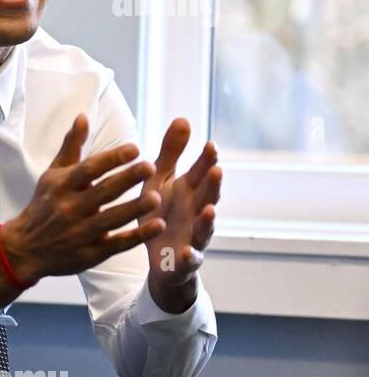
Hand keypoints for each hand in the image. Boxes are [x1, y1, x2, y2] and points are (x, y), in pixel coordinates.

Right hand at [0, 114, 161, 292]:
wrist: (25, 249)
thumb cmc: (44, 206)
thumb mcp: (52, 175)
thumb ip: (71, 146)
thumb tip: (83, 116)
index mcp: (62, 186)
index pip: (88, 170)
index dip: (111, 159)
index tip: (134, 148)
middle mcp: (70, 208)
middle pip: (102, 192)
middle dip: (127, 179)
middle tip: (150, 167)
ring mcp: (81, 233)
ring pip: (112, 219)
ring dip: (134, 208)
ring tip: (155, 197)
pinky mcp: (91, 253)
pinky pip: (117, 244)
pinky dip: (137, 236)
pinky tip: (157, 225)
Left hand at [140, 118, 221, 306]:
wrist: (161, 258)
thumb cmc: (162, 212)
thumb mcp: (160, 181)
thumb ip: (171, 153)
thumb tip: (183, 118)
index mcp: (188, 191)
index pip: (201, 172)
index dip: (207, 160)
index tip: (210, 144)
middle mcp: (196, 212)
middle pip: (208, 197)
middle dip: (213, 185)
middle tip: (216, 170)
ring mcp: (193, 235)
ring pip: (205, 227)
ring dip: (208, 219)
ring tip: (210, 210)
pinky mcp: (184, 259)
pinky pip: (189, 258)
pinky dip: (189, 256)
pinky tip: (186, 252)